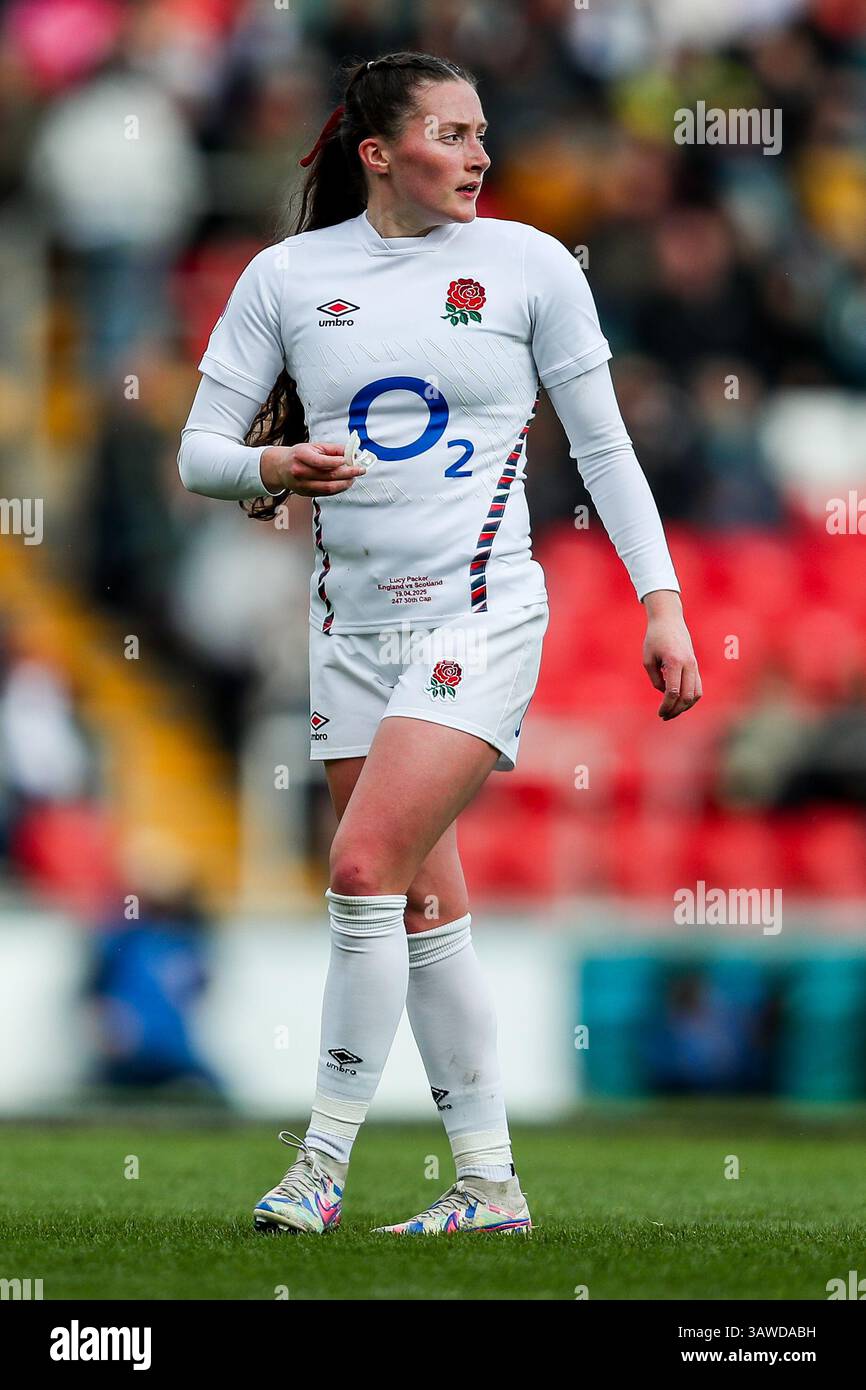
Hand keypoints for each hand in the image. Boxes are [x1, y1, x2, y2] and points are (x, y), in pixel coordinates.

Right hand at [260, 441, 366, 496]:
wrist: (281, 467)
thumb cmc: (300, 454)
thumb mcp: (314, 446)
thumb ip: (333, 449)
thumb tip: (352, 452)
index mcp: (301, 456)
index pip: (320, 461)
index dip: (336, 462)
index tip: (349, 460)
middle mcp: (300, 471)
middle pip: (328, 476)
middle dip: (348, 473)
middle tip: (360, 470)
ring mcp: (302, 485)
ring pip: (328, 488)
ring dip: (345, 483)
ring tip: (353, 478)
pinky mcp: (306, 493)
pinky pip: (326, 493)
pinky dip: (338, 489)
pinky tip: (345, 483)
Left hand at [641, 590, 702, 719]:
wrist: (669, 620)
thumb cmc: (654, 638)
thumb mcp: (648, 659)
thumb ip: (656, 679)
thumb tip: (665, 693)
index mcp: (675, 662)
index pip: (673, 692)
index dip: (667, 706)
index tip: (660, 713)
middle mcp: (689, 664)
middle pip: (687, 696)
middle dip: (676, 710)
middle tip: (664, 716)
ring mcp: (694, 665)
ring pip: (696, 694)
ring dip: (685, 706)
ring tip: (672, 712)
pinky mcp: (695, 665)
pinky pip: (698, 687)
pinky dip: (690, 698)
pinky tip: (679, 702)